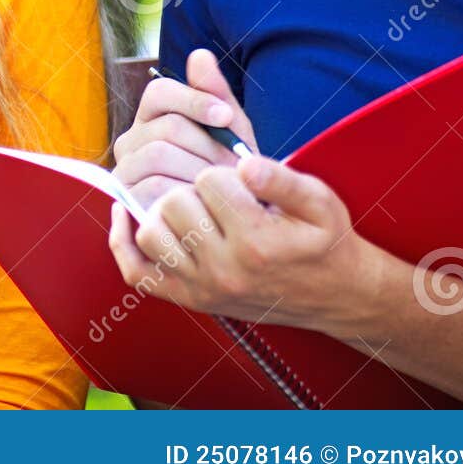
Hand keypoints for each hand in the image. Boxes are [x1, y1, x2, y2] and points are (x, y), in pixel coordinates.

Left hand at [108, 155, 380, 330]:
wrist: (337, 295)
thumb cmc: (325, 242)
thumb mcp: (321, 203)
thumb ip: (282, 178)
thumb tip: (243, 164)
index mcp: (256, 242)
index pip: (208, 180)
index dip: (223, 172)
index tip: (243, 184)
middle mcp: (224, 270)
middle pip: (174, 203)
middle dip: (195, 190)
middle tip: (223, 200)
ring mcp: (202, 288)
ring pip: (151, 231)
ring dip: (167, 212)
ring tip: (198, 210)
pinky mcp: (190, 299)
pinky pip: (136, 272)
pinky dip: (125, 242)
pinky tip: (128, 215)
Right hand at [113, 49, 256, 207]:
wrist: (231, 222)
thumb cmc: (230, 172)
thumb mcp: (231, 132)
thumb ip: (216, 94)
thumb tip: (200, 55)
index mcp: (152, 118)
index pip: (159, 93)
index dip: (194, 100)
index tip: (225, 117)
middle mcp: (130, 141)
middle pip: (166, 127)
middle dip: (208, 146)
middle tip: (233, 166)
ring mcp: (124, 171)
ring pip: (158, 156)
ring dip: (199, 171)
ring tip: (224, 186)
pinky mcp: (126, 202)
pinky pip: (153, 189)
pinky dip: (185, 194)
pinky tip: (207, 203)